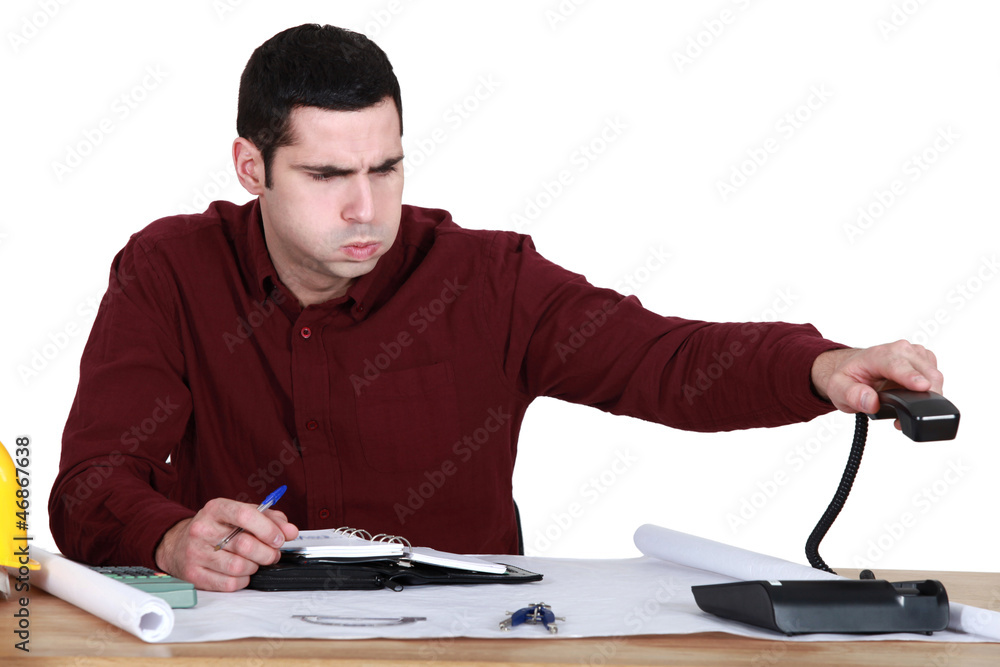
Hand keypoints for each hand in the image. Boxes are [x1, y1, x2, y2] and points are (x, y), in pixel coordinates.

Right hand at [154, 498, 297, 591]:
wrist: (178, 544)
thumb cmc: (216, 528)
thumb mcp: (240, 514)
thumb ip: (269, 519)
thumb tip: (291, 531)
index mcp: (216, 509)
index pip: (245, 515)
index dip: (268, 529)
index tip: (280, 538)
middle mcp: (202, 529)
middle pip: (245, 545)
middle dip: (267, 553)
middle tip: (272, 554)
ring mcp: (195, 553)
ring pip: (238, 567)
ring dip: (254, 567)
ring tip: (254, 562)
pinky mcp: (193, 574)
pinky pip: (229, 584)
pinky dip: (243, 580)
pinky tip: (242, 573)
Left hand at [810, 340, 943, 414]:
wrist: (855, 368)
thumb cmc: (849, 377)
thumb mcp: (838, 389)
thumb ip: (852, 395)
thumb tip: (871, 402)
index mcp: (877, 355)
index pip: (897, 364)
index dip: (911, 376)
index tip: (922, 387)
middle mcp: (900, 350)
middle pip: (925, 373)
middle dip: (924, 398)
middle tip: (903, 418)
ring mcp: (915, 355)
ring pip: (934, 378)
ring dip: (927, 397)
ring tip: (904, 409)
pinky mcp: (925, 362)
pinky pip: (936, 380)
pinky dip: (930, 394)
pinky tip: (912, 398)